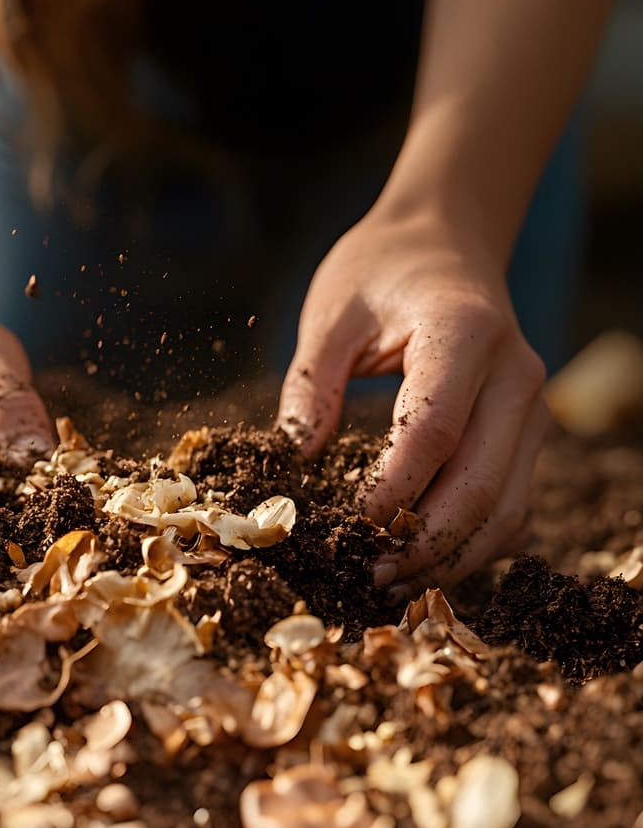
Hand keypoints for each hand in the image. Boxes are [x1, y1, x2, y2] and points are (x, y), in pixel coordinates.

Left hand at [278, 207, 550, 590]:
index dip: (391, 491)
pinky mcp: (530, 435)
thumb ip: (311, 385)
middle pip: (479, 484)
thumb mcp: (329, 311)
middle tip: (365, 576)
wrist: (447, 244)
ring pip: (505, 508)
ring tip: (390, 583)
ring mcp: (533, 408)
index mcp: (464, 332)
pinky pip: (511, 506)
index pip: (433, 431)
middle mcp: (515, 374)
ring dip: (450, 557)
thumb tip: (295, 463)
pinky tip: (422, 564)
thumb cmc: (381, 272)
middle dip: (421, 543)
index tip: (344, 531)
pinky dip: (472, 545)